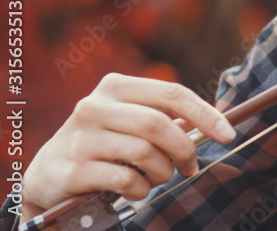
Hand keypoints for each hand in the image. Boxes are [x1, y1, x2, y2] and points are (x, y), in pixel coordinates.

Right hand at [20, 73, 236, 221]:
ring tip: (159, 178)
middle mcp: (95, 106)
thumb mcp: (129, 120)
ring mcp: (81, 137)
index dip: (205, 114)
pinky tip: (136, 190)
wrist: (48, 173)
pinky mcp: (73, 169)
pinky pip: (125, 179)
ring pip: (144, 153)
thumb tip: (216, 126)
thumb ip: (165, 118)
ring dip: (162, 172)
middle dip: (184, 149)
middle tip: (190, 167)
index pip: (172, 93)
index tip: (228, 134)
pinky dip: (141, 189)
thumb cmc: (105, 143)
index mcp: (116, 86)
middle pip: (158, 124)